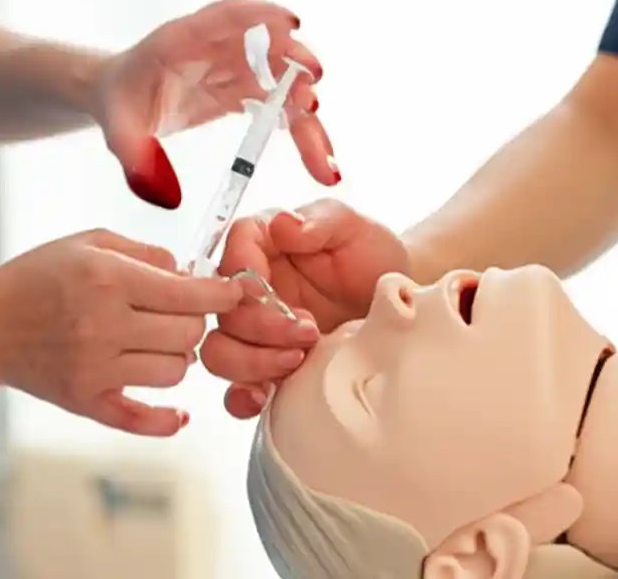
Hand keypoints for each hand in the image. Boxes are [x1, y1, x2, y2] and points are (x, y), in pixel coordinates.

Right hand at [0, 229, 241, 435]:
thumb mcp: (88, 243)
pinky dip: (166, 419)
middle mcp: (103, 326)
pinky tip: (178, 414)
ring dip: (176, 357)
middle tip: (177, 314)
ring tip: (155, 343)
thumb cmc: (37, 277)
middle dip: (194, 321)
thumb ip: (145, 252)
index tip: (235, 292)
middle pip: (188, 334)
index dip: (221, 294)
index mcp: (107, 280)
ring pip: (174, 372)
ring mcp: (94, 369)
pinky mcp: (85, 401)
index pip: (189, 294)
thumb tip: (191, 273)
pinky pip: (140, 420)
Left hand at [93, 0, 336, 208]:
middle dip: (296, 69)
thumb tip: (165, 197)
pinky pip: (280, 104)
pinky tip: (318, 160)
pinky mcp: (245, 88)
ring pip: (283, 81)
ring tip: (324, 159)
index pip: (226, 16)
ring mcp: (236, 67)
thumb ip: (137, 160)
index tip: (290, 24)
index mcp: (183, 40)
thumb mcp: (119, 132)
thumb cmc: (118, 103)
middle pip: (268, 49)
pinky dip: (299, 128)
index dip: (259, 16)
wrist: (120, 97)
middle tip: (313, 100)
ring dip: (307, 112)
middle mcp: (218, 47)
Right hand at [200, 199, 409, 418]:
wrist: (397, 303)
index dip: (243, 274)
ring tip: (299, 358)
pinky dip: (244, 396)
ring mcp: (255, 332)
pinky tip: (266, 395)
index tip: (266, 288)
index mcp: (263, 244)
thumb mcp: (355, 228)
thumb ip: (321, 220)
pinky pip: (237, 389)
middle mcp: (250, 289)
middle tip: (307, 330)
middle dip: (260, 326)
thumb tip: (285, 224)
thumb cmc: (371, 257)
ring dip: (253, 361)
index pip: (233, 251)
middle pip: (222, 311)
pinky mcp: (268, 366)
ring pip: (220, 352)